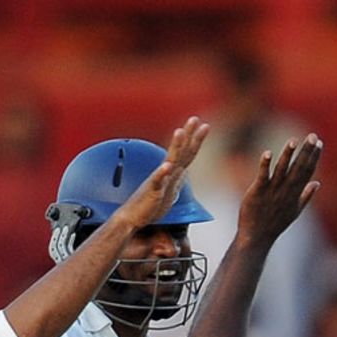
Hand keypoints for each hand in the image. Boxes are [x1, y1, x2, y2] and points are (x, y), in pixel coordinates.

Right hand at [116, 117, 209, 231]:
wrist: (132, 217)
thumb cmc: (149, 205)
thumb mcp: (169, 192)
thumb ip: (177, 180)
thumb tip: (184, 172)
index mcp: (171, 173)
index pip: (186, 153)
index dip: (195, 140)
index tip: (204, 126)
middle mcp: (166, 173)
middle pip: (180, 151)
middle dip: (188, 135)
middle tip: (194, 119)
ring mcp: (159, 180)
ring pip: (169, 161)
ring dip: (175, 147)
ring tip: (180, 132)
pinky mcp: (152, 191)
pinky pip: (157, 181)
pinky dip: (162, 173)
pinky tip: (167, 166)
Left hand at [236, 135, 322, 246]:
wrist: (256, 238)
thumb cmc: (275, 225)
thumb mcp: (295, 212)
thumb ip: (306, 196)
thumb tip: (317, 183)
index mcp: (294, 194)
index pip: (307, 172)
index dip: (313, 157)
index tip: (319, 142)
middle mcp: (285, 191)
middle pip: (298, 169)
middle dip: (306, 152)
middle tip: (312, 136)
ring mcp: (272, 191)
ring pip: (281, 170)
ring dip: (287, 155)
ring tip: (293, 141)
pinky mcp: (257, 192)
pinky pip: (262, 177)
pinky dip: (264, 165)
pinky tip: (268, 153)